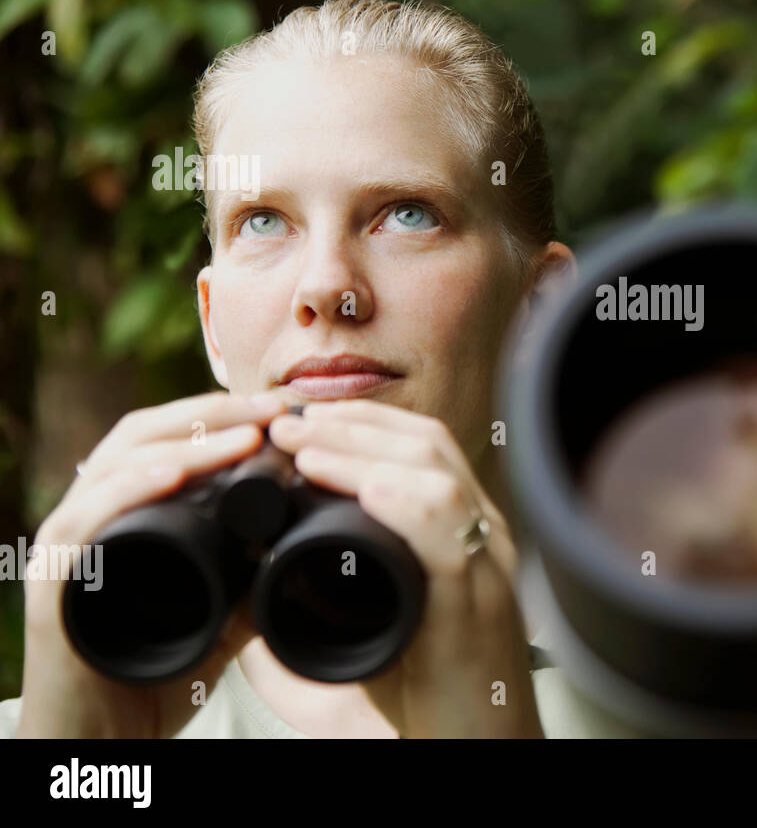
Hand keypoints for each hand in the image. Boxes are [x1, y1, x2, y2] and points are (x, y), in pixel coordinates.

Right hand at [15, 391, 286, 737]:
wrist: (102, 740)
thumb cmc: (156, 673)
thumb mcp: (224, 611)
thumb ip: (256, 575)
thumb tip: (311, 540)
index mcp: (126, 512)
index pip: (167, 435)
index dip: (223, 413)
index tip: (283, 408)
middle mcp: (90, 516)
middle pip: (141, 434)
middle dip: (212, 413)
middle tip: (273, 410)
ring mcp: (68, 545)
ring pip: (115, 465)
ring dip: (185, 443)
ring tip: (243, 437)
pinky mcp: (52, 583)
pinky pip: (85, 520)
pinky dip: (130, 489)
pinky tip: (172, 475)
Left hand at [268, 400, 543, 737]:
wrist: (469, 757)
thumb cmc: (420, 707)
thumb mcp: (352, 651)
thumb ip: (298, 627)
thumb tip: (233, 604)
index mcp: (456, 536)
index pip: (418, 445)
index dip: (357, 420)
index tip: (293, 417)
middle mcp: (479, 540)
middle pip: (428, 444)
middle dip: (352, 422)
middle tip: (285, 421)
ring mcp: (485, 569)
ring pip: (438, 476)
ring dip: (368, 452)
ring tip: (306, 448)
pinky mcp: (480, 606)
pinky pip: (451, 539)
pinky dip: (407, 506)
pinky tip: (366, 491)